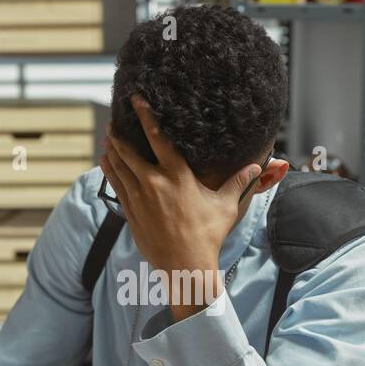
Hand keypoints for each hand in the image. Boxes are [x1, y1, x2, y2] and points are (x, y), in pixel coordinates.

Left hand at [98, 94, 262, 320]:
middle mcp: (154, 183)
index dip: (145, 115)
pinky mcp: (131, 212)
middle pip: (129, 150)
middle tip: (115, 119)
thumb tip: (258, 165)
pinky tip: (105, 161)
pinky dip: (109, 169)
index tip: (136, 99)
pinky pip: (116, 184)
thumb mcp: (226, 205)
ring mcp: (139, 198)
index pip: (158, 137)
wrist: (185, 266)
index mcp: (177, 175)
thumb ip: (239, 181)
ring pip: (119, 166)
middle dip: (120, 132)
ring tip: (108, 136)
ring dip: (112, 149)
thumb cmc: (207, 235)